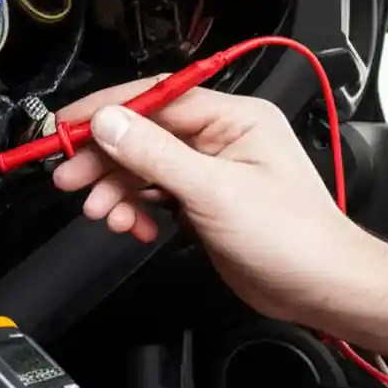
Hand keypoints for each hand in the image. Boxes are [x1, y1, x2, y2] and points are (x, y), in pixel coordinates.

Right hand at [53, 79, 387, 323]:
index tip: (67, 126)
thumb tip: (109, 122)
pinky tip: (130, 226)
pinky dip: (135, 210)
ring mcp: (211, 170)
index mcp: (234, 117)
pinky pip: (154, 194)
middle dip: (103, 157)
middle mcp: (221, 137)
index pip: (156, 98)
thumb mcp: (213, 191)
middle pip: (143, 133)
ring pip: (144, 167)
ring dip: (116, 189)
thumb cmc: (293, 238)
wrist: (320, 288)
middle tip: (68, 176)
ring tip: (99, 212)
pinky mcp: (203, 201)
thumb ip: (155, 155)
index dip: (106, 111)